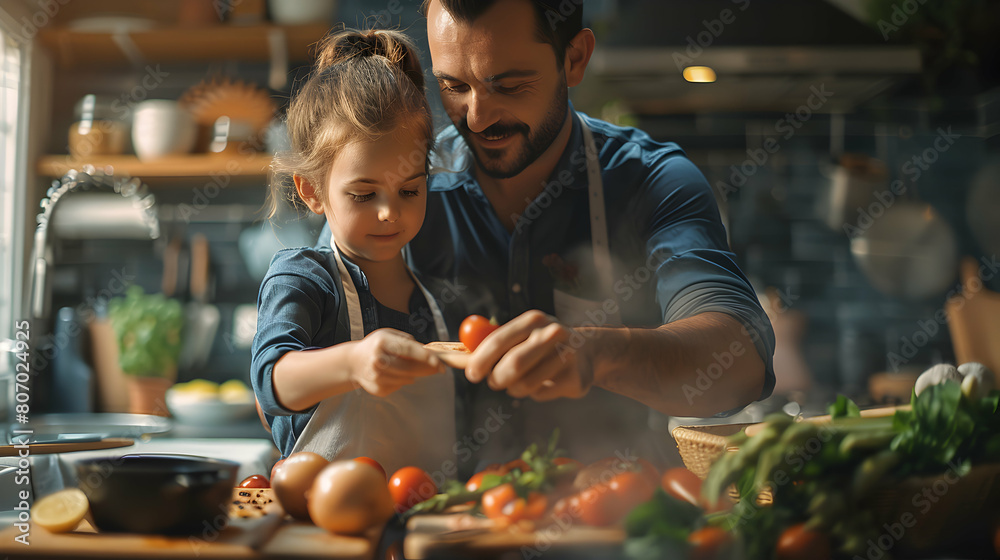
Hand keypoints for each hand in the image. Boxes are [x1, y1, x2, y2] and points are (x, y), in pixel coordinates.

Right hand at [350, 329, 443, 396]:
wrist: (353, 362)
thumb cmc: (376, 346)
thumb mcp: (389, 335)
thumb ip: (408, 342)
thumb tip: (429, 353)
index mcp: (382, 342)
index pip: (409, 350)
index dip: (427, 358)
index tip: (440, 364)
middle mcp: (378, 359)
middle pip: (410, 368)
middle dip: (427, 369)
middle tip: (439, 369)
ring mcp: (377, 376)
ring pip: (407, 379)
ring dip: (413, 374)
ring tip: (407, 368)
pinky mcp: (377, 389)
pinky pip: (398, 386)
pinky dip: (400, 381)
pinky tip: (393, 375)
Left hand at [466, 310, 594, 400]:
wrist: (588, 350)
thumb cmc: (541, 343)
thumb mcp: (521, 334)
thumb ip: (491, 343)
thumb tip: (454, 356)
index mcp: (533, 320)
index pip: (499, 340)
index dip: (481, 360)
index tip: (472, 375)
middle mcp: (553, 334)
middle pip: (514, 365)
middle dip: (497, 379)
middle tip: (494, 382)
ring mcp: (568, 356)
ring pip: (526, 385)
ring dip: (515, 389)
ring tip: (520, 381)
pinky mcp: (576, 379)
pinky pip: (541, 394)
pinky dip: (535, 393)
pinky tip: (545, 382)